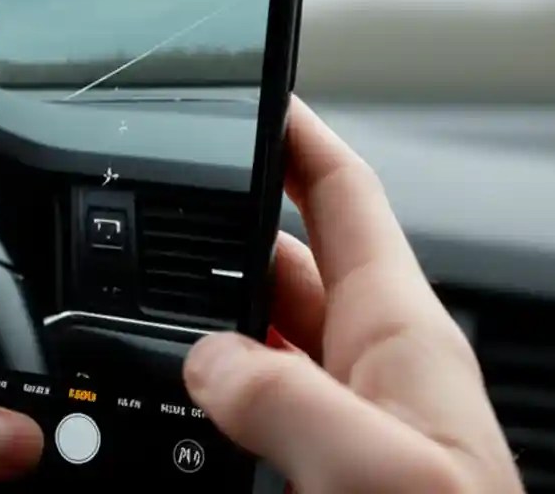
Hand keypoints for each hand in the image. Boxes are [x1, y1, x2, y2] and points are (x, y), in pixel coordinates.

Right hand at [184, 99, 522, 492]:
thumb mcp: (378, 471)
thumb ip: (289, 401)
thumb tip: (209, 358)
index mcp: (401, 336)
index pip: (348, 199)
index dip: (300, 138)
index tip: (252, 98)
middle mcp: (374, 368)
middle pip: (289, 264)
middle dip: (225, 239)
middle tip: (159, 226)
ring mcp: (349, 419)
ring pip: (264, 341)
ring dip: (212, 325)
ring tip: (153, 322)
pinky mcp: (324, 469)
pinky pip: (257, 406)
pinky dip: (214, 396)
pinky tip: (183, 414)